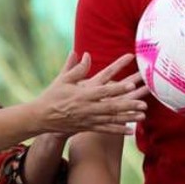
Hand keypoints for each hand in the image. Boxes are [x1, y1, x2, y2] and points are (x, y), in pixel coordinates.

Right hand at [31, 52, 147, 135]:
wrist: (40, 118)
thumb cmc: (52, 95)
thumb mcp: (62, 79)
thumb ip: (75, 67)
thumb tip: (85, 53)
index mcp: (82, 94)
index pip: (103, 91)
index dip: (118, 88)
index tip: (131, 85)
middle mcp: (87, 108)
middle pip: (112, 107)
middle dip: (129, 105)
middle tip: (144, 104)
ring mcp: (88, 119)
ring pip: (112, 119)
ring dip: (128, 117)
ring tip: (143, 116)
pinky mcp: (87, 127)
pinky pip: (105, 130)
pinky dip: (118, 130)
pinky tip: (131, 131)